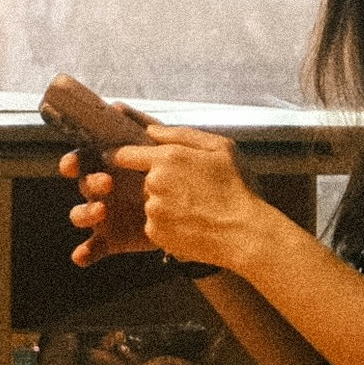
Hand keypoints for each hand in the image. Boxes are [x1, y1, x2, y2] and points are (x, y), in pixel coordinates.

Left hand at [65, 127, 286, 279]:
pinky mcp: (155, 232)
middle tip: (191, 189)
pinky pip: (155, 223)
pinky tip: (192, 223)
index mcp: (168, 157)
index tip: (119, 158)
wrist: (244, 233)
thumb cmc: (238, 187)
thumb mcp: (221, 148)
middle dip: (161, 181)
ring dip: (165, 203)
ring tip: (196, 208)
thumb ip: (182, 134)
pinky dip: (168, 223)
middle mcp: (154, 183)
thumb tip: (150, 130)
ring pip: (151, 202)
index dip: (121, 155)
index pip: (125, 153)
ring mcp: (153, 210)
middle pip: (146, 179)